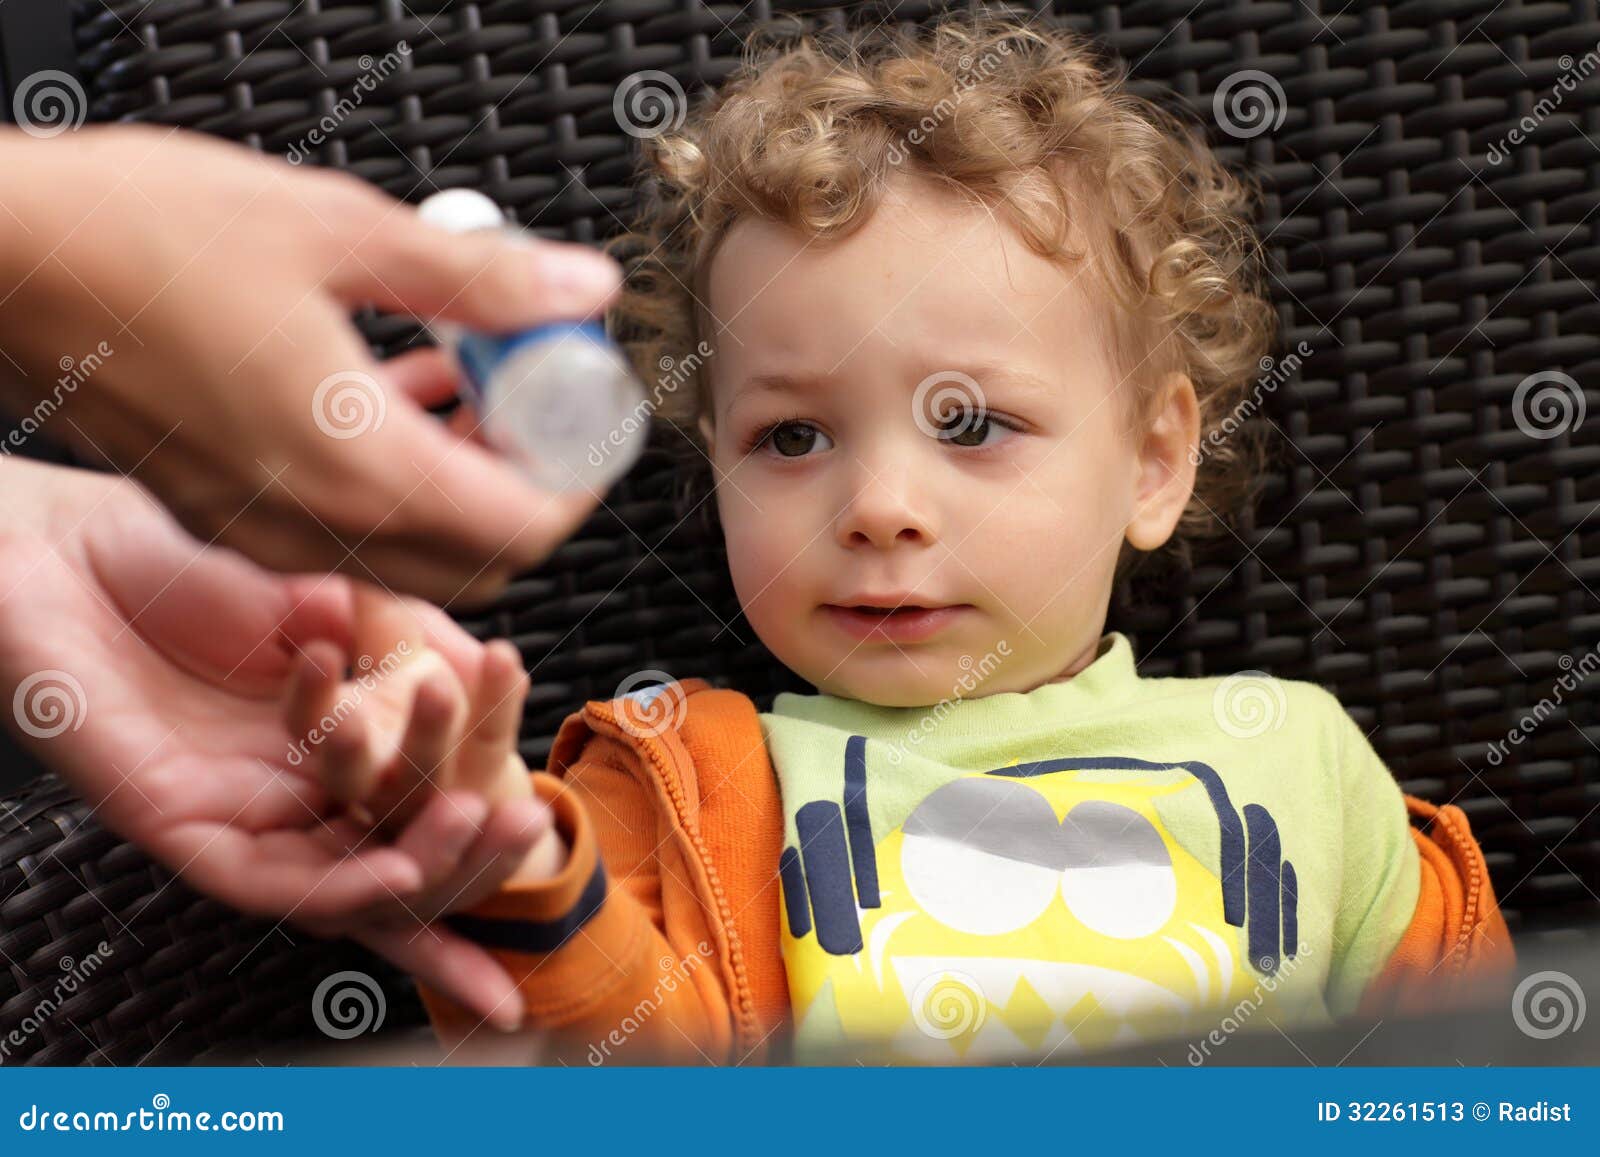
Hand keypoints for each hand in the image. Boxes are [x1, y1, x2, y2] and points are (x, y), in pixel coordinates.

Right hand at [0, 123, 620, 606]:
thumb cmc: (137, 234)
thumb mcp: (339, 230)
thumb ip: (478, 277)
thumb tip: (579, 288)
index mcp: (354, 467)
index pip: (524, 527)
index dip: (578, 479)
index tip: (585, 415)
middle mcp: (310, 522)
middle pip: (480, 559)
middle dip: (530, 489)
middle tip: (537, 402)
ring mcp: (262, 529)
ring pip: (415, 554)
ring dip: (468, 490)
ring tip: (476, 387)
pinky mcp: (224, 513)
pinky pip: (347, 530)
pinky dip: (398, 485)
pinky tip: (399, 392)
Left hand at [0, 457, 541, 1027]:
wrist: (69, 544)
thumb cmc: (187, 562)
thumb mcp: (332, 594)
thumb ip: (408, 636)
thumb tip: (490, 668)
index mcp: (334, 748)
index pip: (425, 806)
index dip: (487, 830)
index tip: (550, 832)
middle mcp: (294, 795)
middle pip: (399, 861)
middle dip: (472, 858)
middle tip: (530, 822)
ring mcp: (240, 819)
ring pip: (348, 888)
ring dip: (422, 870)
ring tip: (481, 826)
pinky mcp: (183, 832)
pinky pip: (275, 886)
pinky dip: (343, 889)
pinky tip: (397, 871)